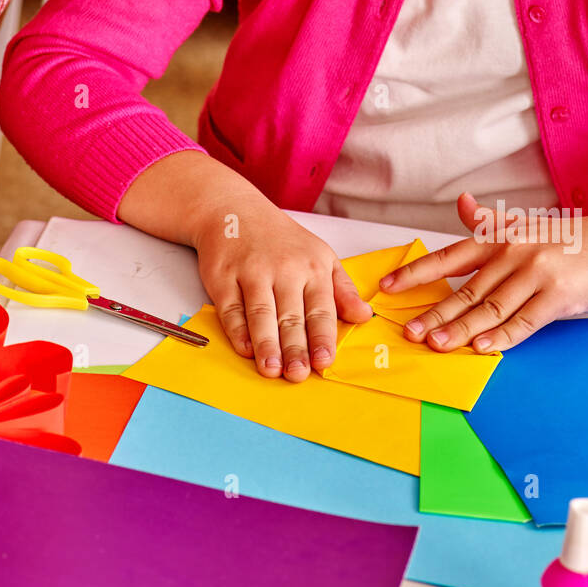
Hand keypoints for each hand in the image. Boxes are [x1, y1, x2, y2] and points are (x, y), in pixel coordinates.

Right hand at [192, 200, 372, 381]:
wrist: (234, 211)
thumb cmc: (281, 240)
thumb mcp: (320, 256)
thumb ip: (342, 290)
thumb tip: (364, 316)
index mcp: (312, 267)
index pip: (320, 309)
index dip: (322, 337)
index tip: (324, 361)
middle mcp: (283, 269)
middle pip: (290, 316)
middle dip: (295, 348)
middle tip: (298, 374)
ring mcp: (251, 271)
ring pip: (261, 313)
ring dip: (267, 344)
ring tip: (272, 370)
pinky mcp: (223, 275)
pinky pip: (231, 308)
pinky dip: (237, 330)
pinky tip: (245, 349)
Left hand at [378, 191, 587, 352]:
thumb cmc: (574, 241)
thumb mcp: (528, 227)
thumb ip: (491, 224)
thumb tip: (463, 203)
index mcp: (501, 238)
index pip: (449, 257)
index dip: (416, 273)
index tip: (387, 286)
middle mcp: (514, 252)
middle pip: (466, 289)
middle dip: (434, 312)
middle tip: (409, 331)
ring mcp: (537, 273)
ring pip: (491, 307)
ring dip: (461, 329)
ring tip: (437, 344)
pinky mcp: (560, 295)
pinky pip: (525, 321)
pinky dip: (503, 337)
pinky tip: (484, 348)